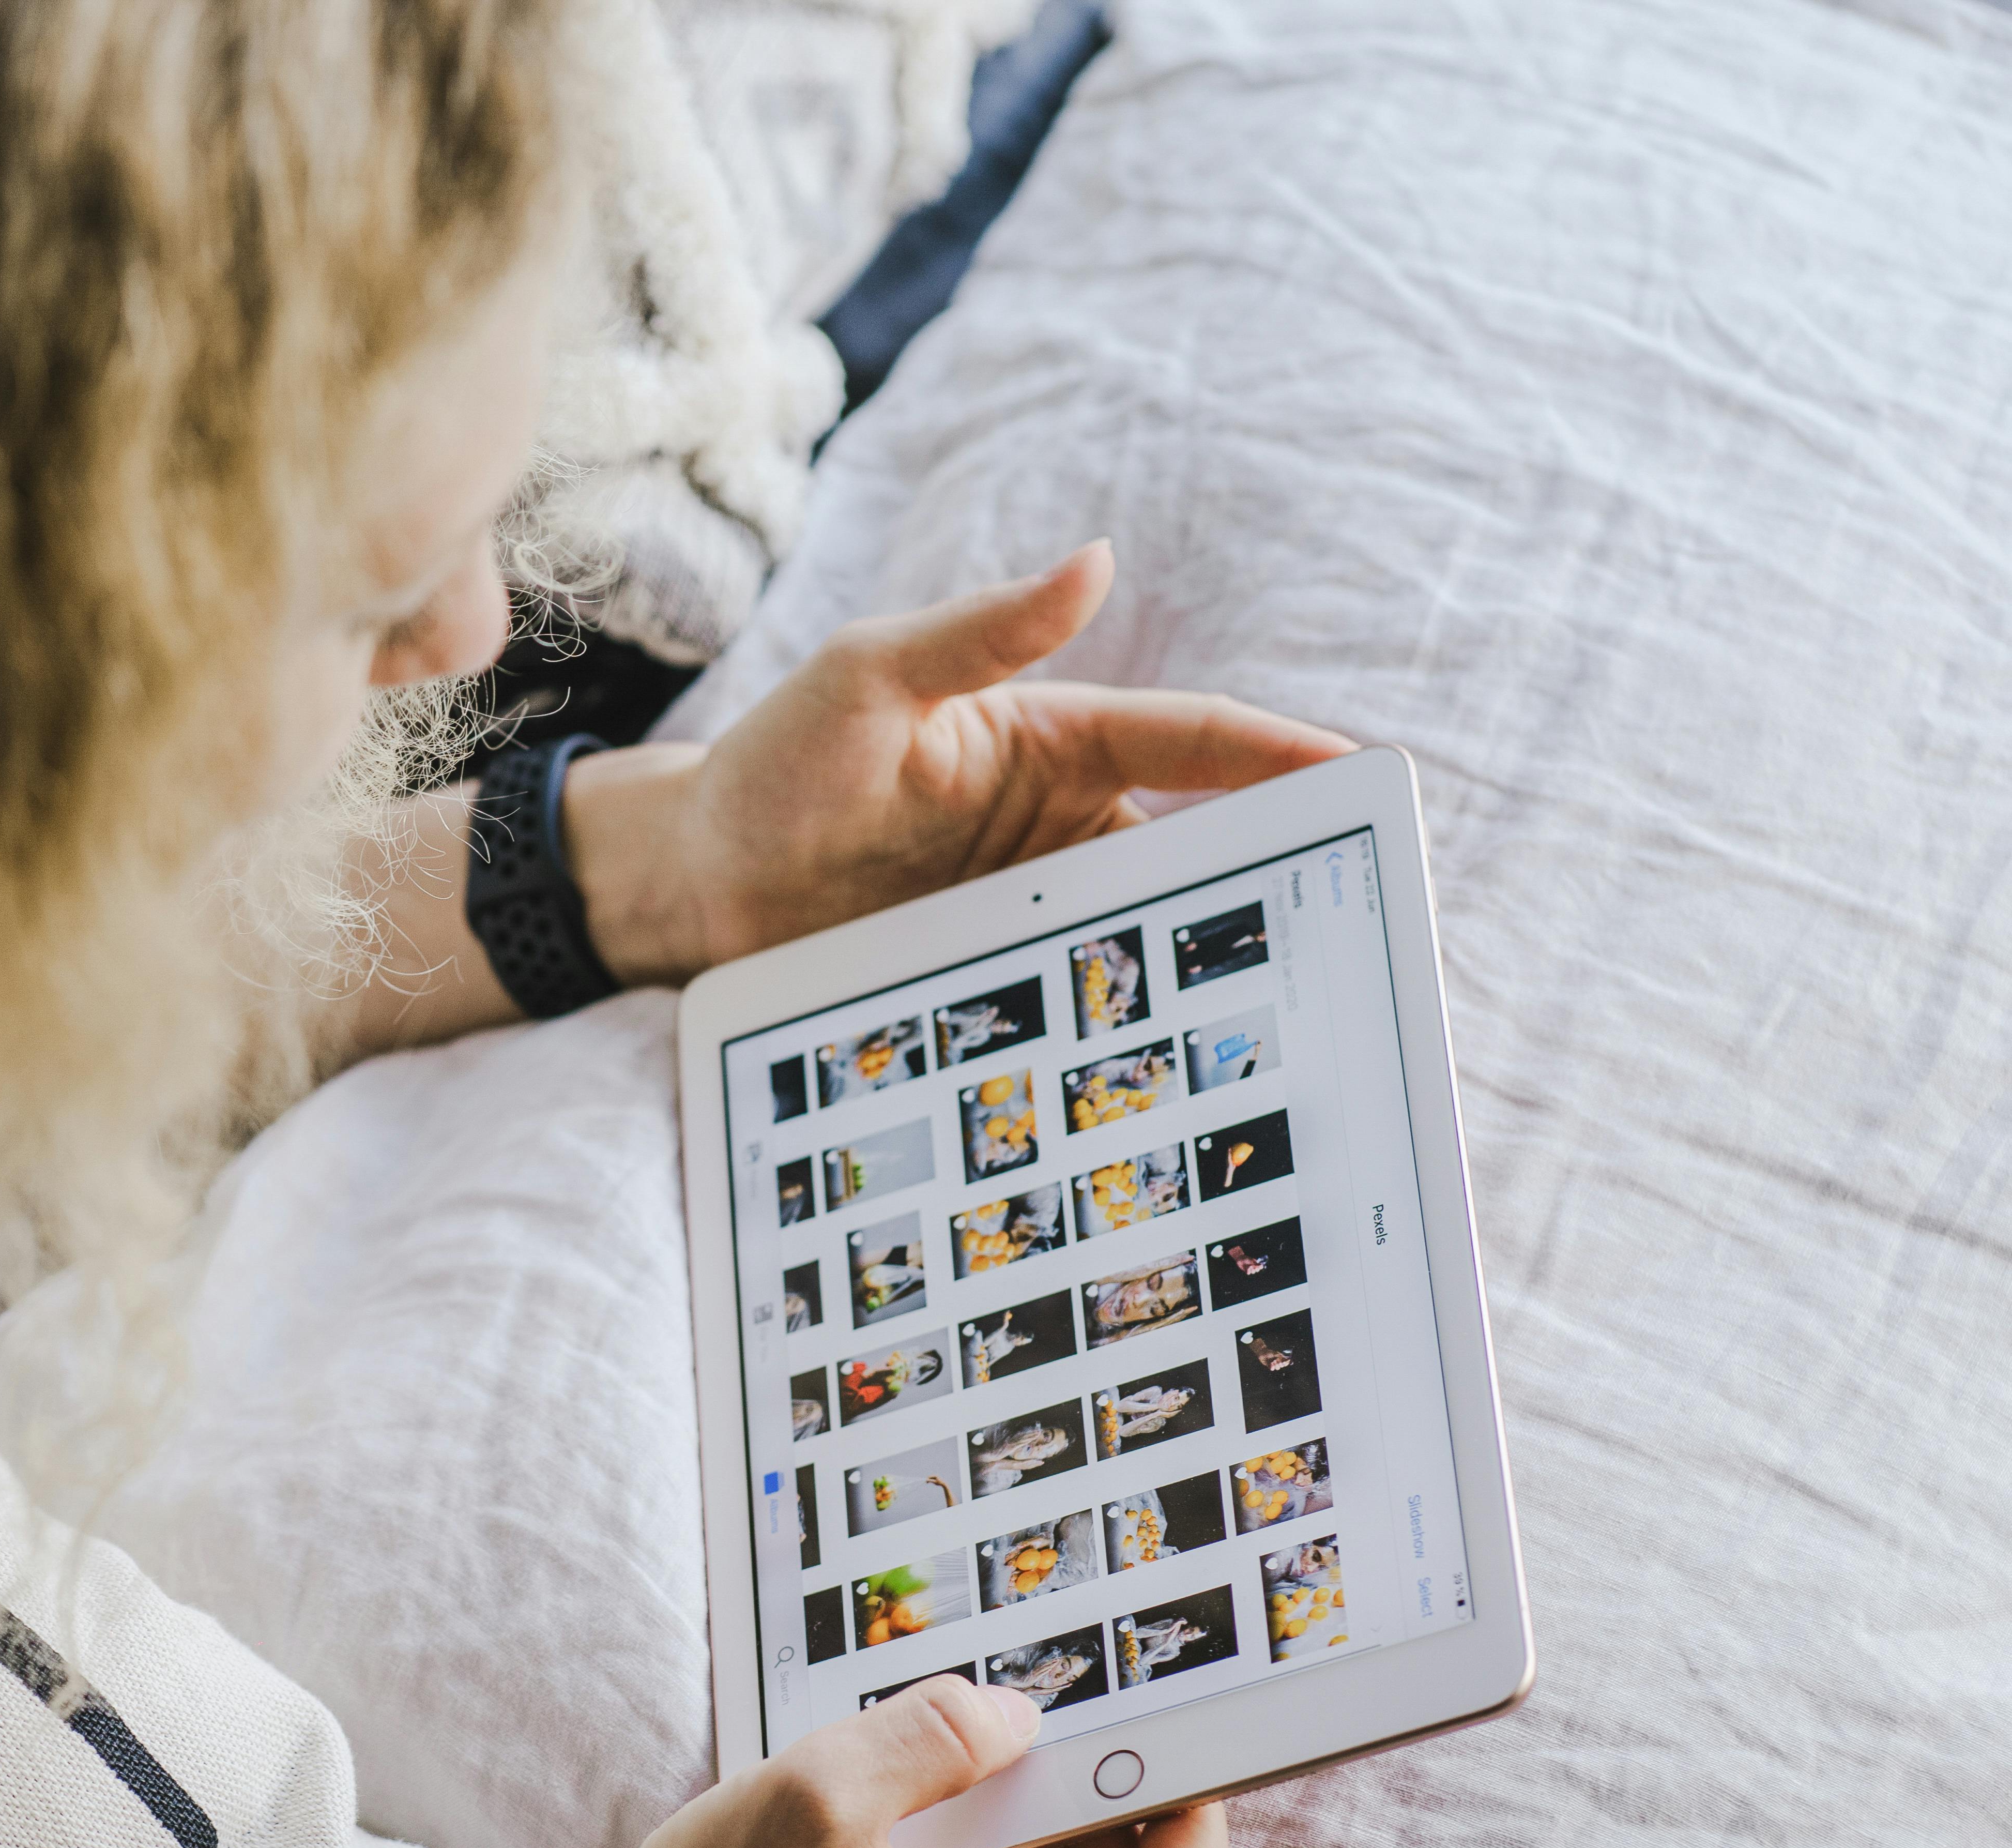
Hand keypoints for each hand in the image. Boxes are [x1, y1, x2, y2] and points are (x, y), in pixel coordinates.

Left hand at [564, 544, 1353, 984]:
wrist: (693, 884)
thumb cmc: (775, 763)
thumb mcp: (865, 681)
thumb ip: (977, 633)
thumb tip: (1092, 559)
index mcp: (1056, 743)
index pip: (1196, 739)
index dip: (1284, 755)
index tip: (1368, 778)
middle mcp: (1062, 831)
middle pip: (1201, 848)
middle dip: (1281, 873)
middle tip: (1364, 915)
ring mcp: (1035, 912)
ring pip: (1153, 938)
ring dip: (1211, 971)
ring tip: (1288, 1014)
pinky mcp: (997, 985)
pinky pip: (1081, 1007)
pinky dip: (1125, 1031)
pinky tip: (1165, 1073)